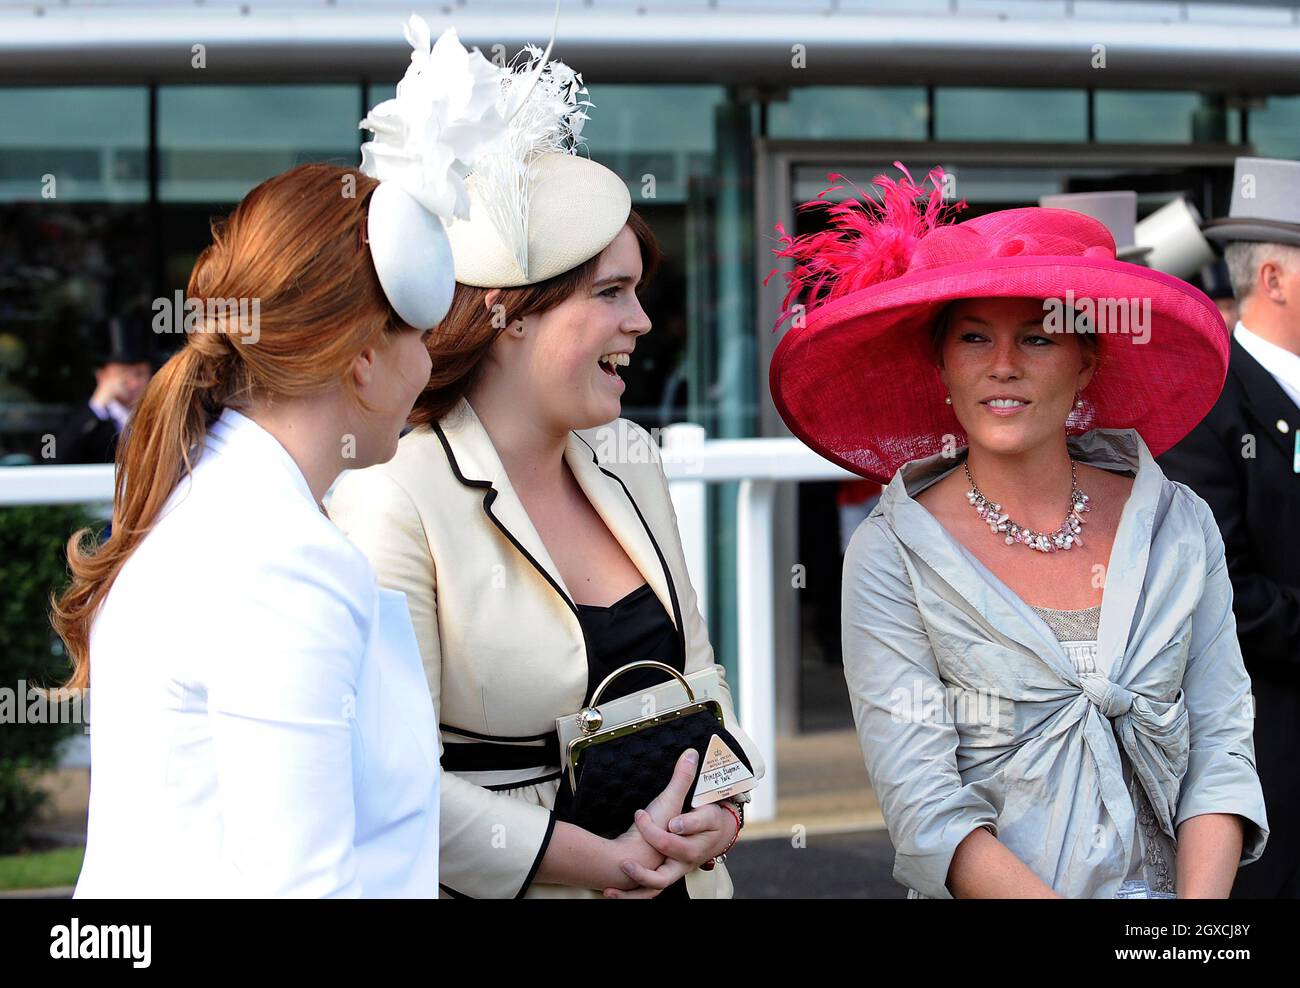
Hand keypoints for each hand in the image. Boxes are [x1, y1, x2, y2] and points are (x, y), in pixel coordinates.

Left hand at [605, 751, 739, 898]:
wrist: (704, 841)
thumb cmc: (693, 821)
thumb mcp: (687, 799)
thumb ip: (685, 778)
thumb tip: (688, 752)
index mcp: (689, 846)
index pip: (671, 840)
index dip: (655, 829)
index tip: (640, 814)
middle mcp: (680, 865)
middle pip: (661, 876)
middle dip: (641, 872)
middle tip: (625, 862)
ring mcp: (669, 875)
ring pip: (652, 889)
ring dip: (631, 892)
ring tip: (612, 886)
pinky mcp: (659, 881)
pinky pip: (644, 894)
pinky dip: (628, 898)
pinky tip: (607, 894)